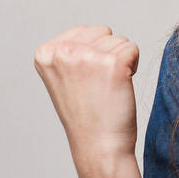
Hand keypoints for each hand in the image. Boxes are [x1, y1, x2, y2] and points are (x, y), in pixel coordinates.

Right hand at [33, 25, 140, 163]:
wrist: (98, 146)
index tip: (83, 80)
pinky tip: (120, 85)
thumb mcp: (63, 77)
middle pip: (102, 31)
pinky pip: (132, 49)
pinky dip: (133, 65)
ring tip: (107, 88)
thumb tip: (92, 32)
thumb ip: (69, 52)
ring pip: (119, 40)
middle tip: (98, 85)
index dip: (92, 53)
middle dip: (107, 53)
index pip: (83, 31)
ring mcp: (87, 56)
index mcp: (45, 53)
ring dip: (120, 61)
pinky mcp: (112, 63)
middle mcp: (63, 51)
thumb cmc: (86, 114)